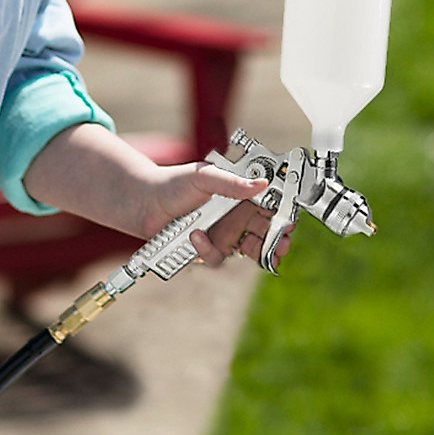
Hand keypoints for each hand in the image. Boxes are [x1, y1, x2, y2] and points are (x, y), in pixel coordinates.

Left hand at [136, 161, 292, 270]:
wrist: (143, 203)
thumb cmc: (173, 184)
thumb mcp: (205, 176)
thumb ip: (232, 182)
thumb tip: (262, 183)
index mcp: (239, 196)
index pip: (269, 208)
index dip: (283, 218)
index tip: (290, 224)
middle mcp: (234, 217)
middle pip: (265, 234)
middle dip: (277, 243)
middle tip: (281, 246)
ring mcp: (221, 235)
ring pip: (247, 251)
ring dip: (253, 251)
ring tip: (251, 246)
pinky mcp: (205, 250)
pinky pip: (216, 258)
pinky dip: (207, 249)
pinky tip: (196, 236)